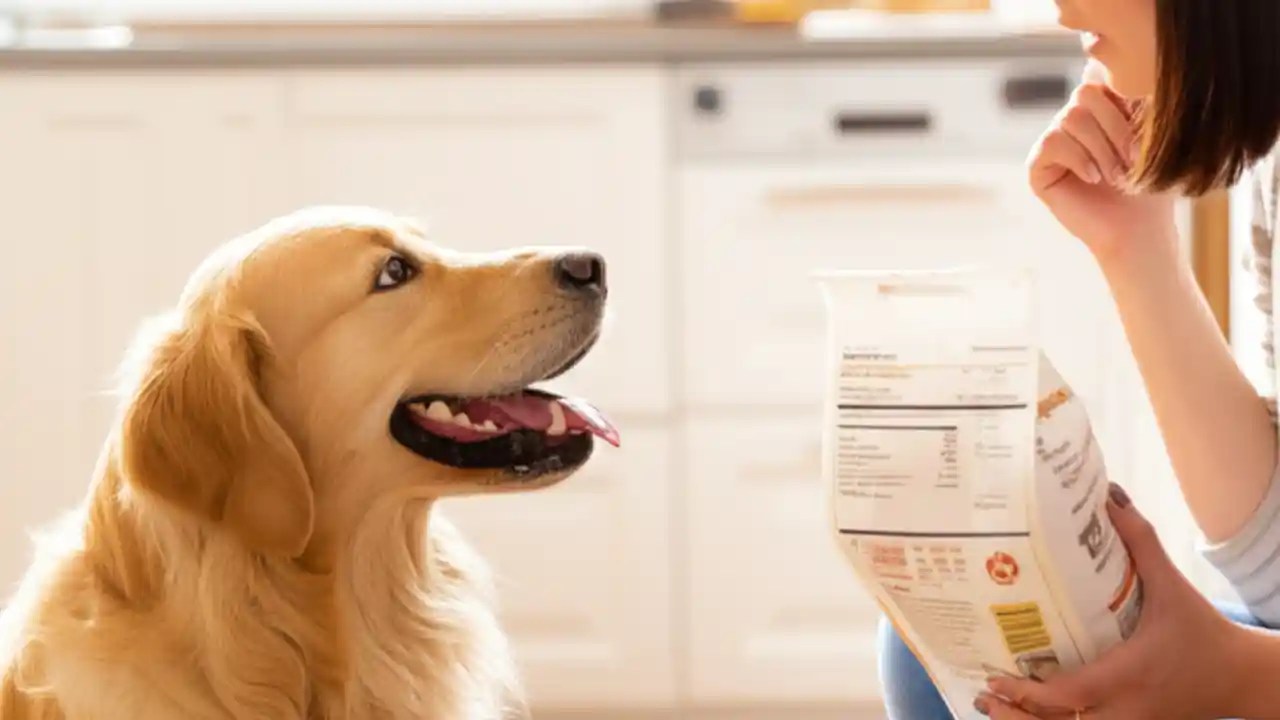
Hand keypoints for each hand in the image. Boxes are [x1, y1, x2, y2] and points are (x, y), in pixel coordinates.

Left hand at [975, 485, 1246, 719]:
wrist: (1240, 680)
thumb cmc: (1204, 632)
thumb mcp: (1173, 586)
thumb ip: (1140, 543)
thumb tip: (1109, 497)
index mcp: (1129, 674)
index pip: (1071, 696)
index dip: (1028, 695)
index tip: (995, 680)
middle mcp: (1125, 708)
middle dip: (1018, 719)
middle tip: (983, 696)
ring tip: (993, 707)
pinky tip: (1025, 712)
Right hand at [1027, 62, 1177, 268]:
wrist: (1139, 228)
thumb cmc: (1151, 184)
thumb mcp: (1151, 131)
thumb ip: (1129, 97)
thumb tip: (1095, 66)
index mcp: (1100, 106)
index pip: (1100, 77)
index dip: (1122, 101)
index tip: (1144, 133)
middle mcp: (1072, 119)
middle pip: (1085, 94)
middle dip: (1115, 127)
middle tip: (1133, 159)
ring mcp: (1053, 141)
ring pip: (1070, 118)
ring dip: (1101, 148)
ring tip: (1116, 175)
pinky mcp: (1037, 166)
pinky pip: (1052, 142)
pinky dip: (1078, 158)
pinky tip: (1093, 179)